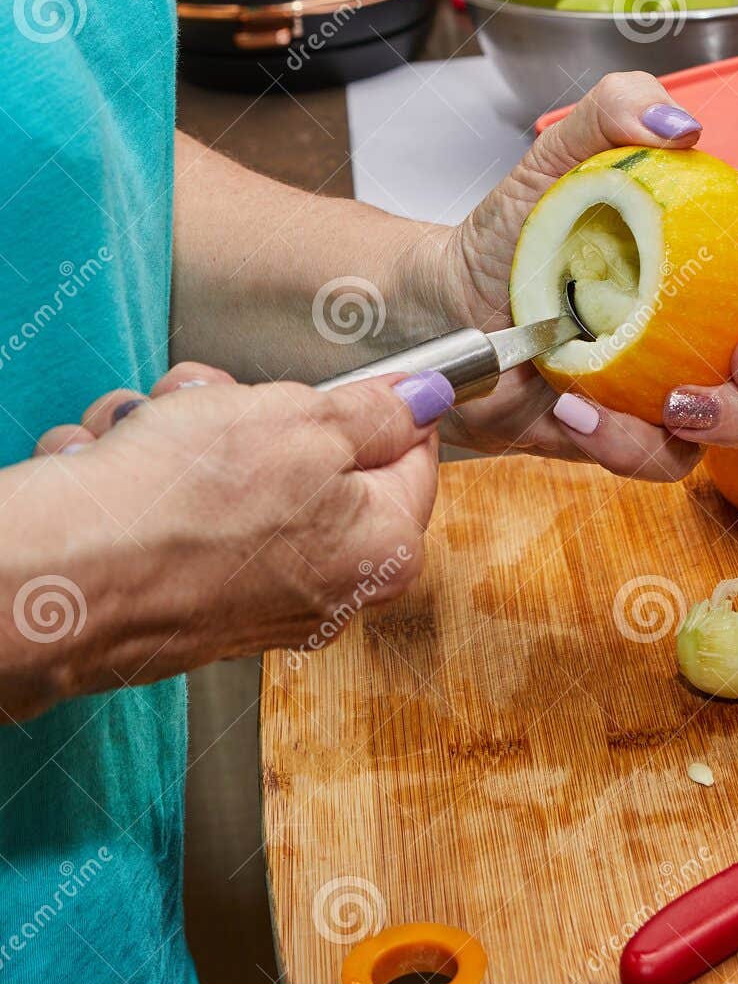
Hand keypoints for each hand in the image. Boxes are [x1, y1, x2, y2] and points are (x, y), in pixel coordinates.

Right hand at [20, 362, 449, 710]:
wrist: (65, 578)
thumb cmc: (185, 505)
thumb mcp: (303, 422)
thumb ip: (376, 411)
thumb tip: (426, 399)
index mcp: (385, 549)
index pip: (412, 454)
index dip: (372, 405)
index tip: (331, 386)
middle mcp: (332, 586)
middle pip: (314, 459)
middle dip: (254, 417)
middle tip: (218, 406)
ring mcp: (259, 597)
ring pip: (235, 475)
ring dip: (185, 435)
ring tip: (150, 437)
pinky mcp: (190, 597)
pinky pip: (181, 511)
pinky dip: (144, 479)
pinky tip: (115, 473)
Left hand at [406, 71, 737, 480]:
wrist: (455, 314)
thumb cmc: (516, 236)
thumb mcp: (552, 159)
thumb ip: (611, 111)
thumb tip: (679, 125)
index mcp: (723, 239)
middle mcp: (729, 313)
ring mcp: (701, 379)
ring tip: (674, 407)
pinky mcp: (656, 436)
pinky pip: (673, 459)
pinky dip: (631, 444)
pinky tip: (576, 413)